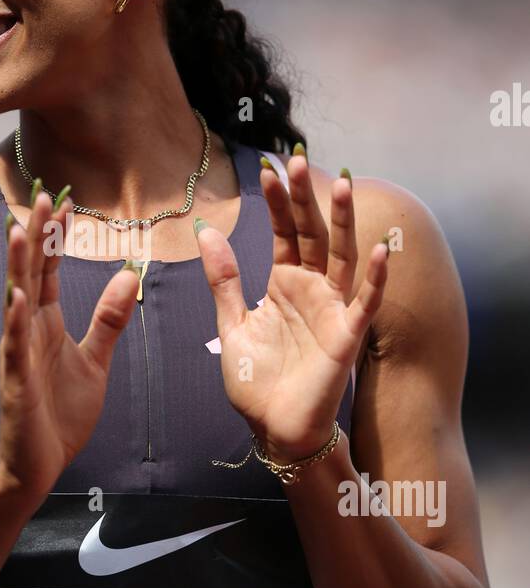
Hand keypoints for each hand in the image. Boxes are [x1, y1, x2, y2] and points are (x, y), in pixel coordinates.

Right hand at [0, 185, 141, 500]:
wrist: (38, 464)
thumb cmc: (60, 413)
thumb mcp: (95, 360)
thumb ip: (108, 320)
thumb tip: (127, 276)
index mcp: (46, 323)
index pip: (50, 269)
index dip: (56, 237)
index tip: (66, 202)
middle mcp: (28, 330)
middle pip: (31, 273)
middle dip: (35, 236)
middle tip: (41, 195)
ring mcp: (18, 354)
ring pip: (16, 302)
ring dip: (17, 267)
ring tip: (18, 232)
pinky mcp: (15, 382)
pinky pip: (14, 347)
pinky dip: (15, 321)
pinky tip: (17, 297)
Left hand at [195, 152, 388, 463]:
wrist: (274, 427)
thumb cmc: (256, 380)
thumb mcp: (230, 323)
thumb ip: (223, 279)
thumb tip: (206, 231)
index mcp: (284, 284)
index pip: (284, 233)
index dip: (278, 203)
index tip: (268, 169)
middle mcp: (312, 290)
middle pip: (312, 234)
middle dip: (307, 198)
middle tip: (298, 160)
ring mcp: (332, 310)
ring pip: (341, 256)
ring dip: (344, 222)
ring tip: (345, 184)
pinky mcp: (346, 336)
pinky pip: (365, 303)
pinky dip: (375, 277)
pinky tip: (381, 249)